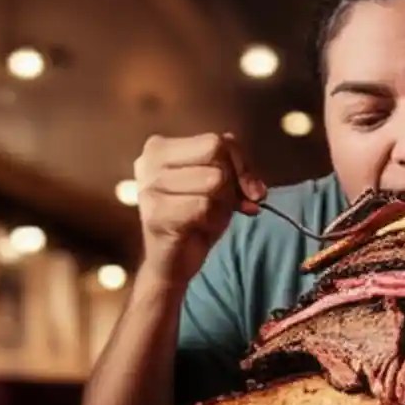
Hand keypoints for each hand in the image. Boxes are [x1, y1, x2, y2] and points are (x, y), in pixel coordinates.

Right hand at [132, 132, 265, 284]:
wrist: (172, 263)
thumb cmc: (196, 217)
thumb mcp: (222, 185)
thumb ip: (239, 171)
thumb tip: (255, 191)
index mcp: (159, 147)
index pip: (218, 141)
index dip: (239, 165)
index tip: (242, 190)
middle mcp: (148, 162)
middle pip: (217, 157)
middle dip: (230, 185)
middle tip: (218, 206)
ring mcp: (148, 189)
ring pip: (213, 180)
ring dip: (221, 205)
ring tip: (205, 217)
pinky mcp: (155, 215)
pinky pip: (203, 207)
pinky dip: (211, 221)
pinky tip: (197, 229)